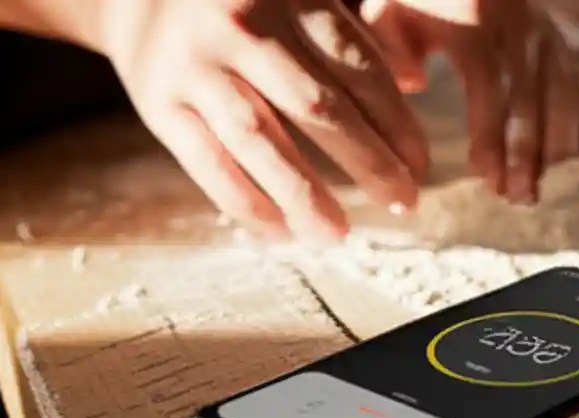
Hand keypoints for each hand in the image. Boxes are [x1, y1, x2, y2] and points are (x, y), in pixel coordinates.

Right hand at [92, 0, 430, 238]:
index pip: (356, 68)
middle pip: (315, 106)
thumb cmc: (245, 3)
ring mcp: (194, 65)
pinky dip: (246, 203)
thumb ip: (354, 35)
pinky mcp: (157, 102)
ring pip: (260, 141)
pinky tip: (281, 232)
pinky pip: (207, 162)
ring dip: (306, 195)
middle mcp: (241, 25)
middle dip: (368, 161)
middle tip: (404, 201)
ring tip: (340, 233)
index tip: (421, 165)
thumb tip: (416, 84)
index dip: (395, 123)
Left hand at [362, 0, 578, 202]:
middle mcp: (523, 31)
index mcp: (478, 22)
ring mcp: (552, 43)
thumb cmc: (425, 1)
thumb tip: (415, 84)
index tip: (489, 178)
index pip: (491, 80)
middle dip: (530, 152)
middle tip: (522, 199)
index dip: (493, 132)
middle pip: (534, 97)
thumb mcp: (393, 11)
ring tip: (552, 196)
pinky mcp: (570, 55)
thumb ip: (394, 47)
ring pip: (568, 100)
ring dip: (562, 152)